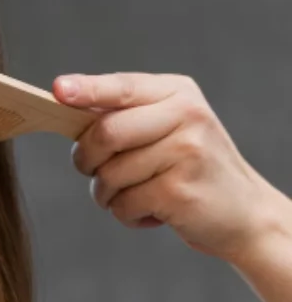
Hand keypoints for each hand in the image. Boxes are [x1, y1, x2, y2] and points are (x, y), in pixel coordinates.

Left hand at [54, 72, 283, 262]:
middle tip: (93, 171)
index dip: (86, 90)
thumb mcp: (167, 128)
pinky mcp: (180, 190)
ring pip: (108, 175)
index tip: (58, 90)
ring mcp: (186, 151)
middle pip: (104, 133)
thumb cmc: (188, 168)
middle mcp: (186, 115)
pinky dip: (127, 215)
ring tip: (138, 194)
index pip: (121, 87)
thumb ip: (124, 115)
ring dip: (108, 195)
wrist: (243, 212)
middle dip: (86, 160)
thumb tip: (65, 101)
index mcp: (177, 93)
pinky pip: (123, 204)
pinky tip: (154, 211)